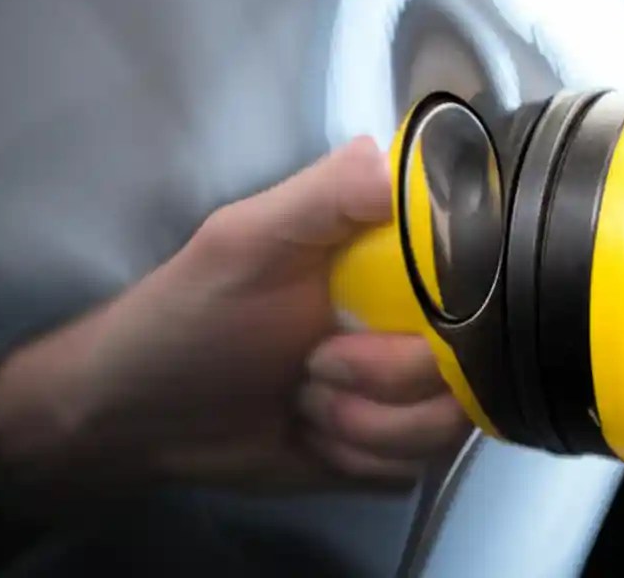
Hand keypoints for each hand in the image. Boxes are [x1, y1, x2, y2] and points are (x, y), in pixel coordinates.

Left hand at [0, 136, 470, 496]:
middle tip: (315, 367)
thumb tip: (398, 158)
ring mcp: (407, 384)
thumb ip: (325, 195)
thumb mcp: (245, 241)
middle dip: (389, 380)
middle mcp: (414, 316)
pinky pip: (419, 464)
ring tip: (305, 404)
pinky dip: (361, 460)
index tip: (400, 319)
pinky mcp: (392, 444)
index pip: (481, 273)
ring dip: (369, 427)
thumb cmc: (186, 316)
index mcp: (393, 255)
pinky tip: (314, 439)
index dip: (457, 308)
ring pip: (449, 422)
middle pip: (474, 360)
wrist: (142, 419)